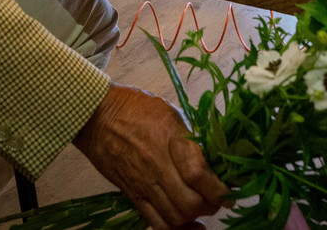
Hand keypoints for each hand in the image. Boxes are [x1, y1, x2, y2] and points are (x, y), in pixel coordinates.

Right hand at [74, 85, 228, 229]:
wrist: (97, 116)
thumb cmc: (137, 108)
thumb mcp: (172, 114)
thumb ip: (193, 139)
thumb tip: (217, 159)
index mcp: (169, 140)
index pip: (198, 174)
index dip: (219, 188)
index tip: (230, 190)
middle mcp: (157, 166)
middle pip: (190, 202)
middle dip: (211, 205)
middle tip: (219, 198)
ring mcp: (143, 183)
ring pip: (176, 216)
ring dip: (195, 217)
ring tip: (204, 208)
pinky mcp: (133, 195)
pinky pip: (156, 223)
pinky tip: (190, 226)